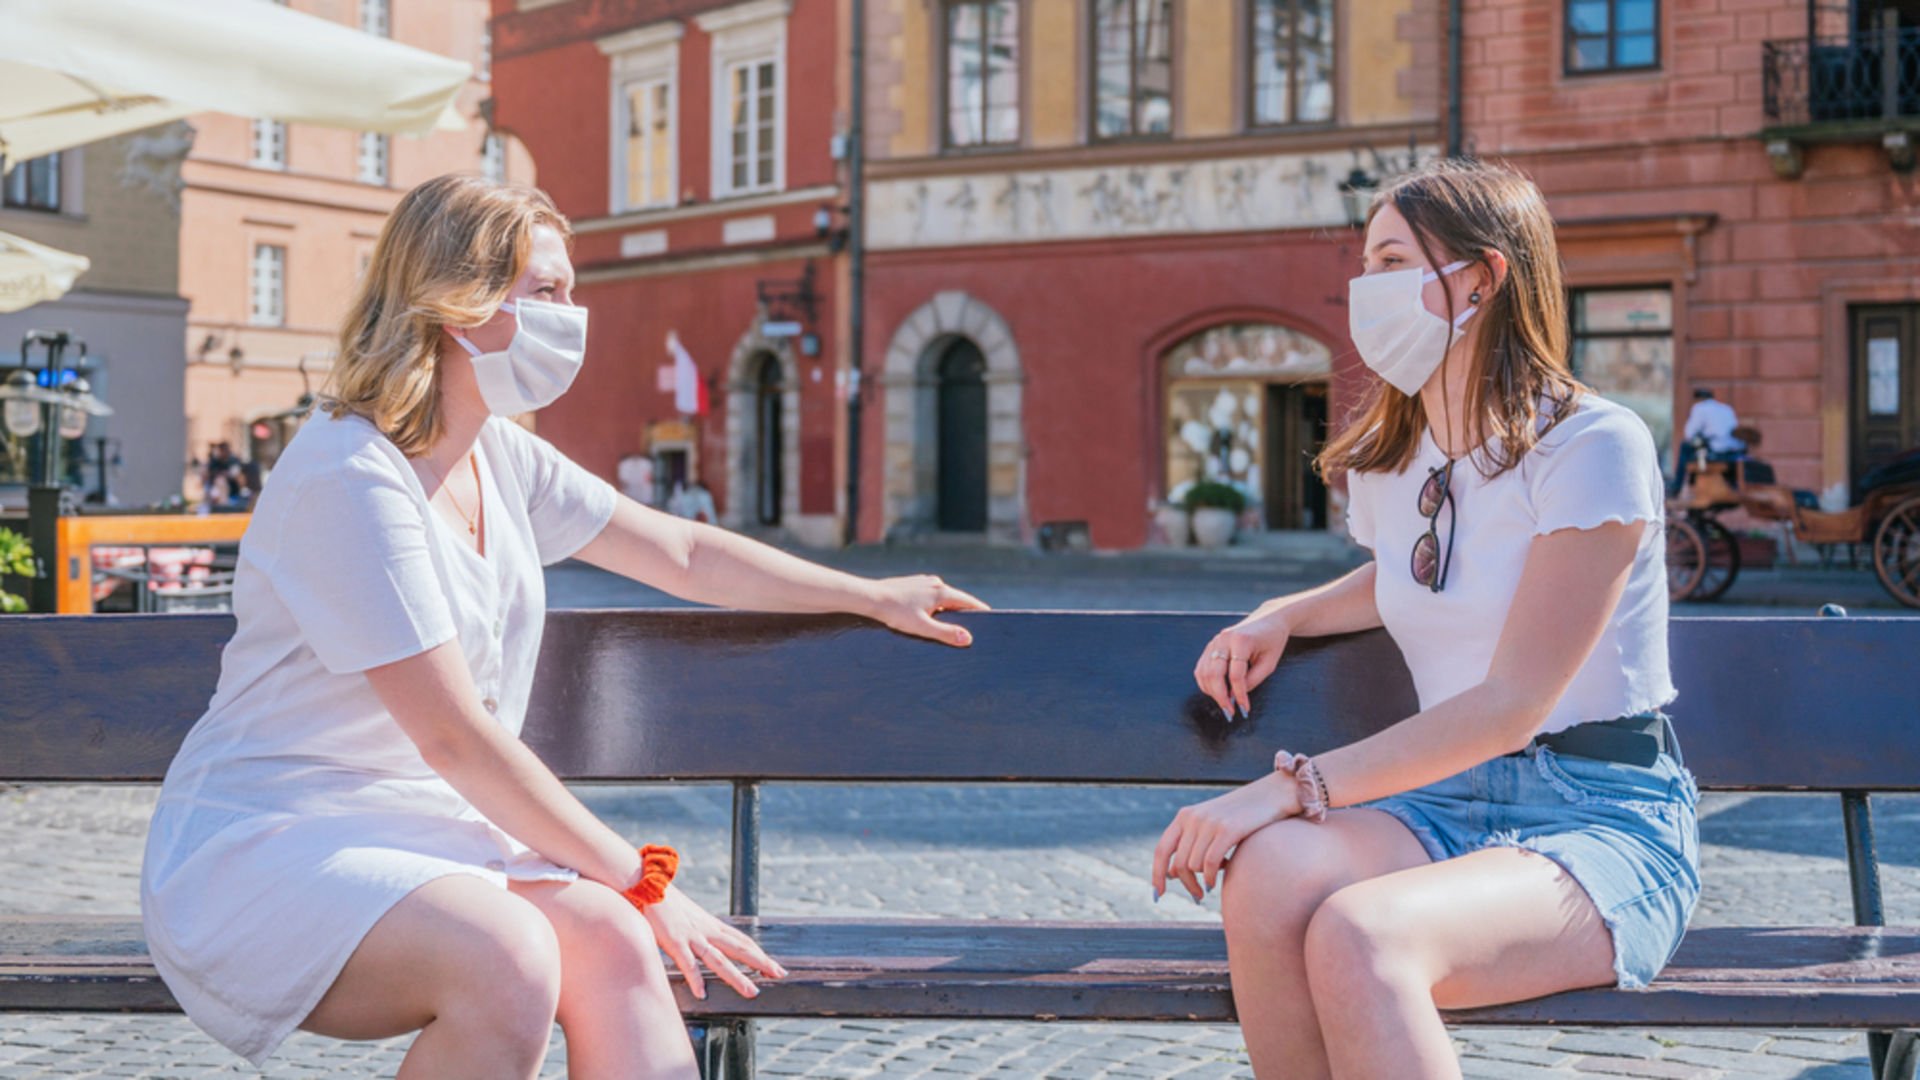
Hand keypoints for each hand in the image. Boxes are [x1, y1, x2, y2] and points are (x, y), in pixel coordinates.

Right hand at [641, 885, 786, 999]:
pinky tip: (702, 992)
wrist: (646, 882)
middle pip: (739, 948)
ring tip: (752, 992)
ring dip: (736, 976)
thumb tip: (705, 944)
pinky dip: (695, 978)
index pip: (741, 940)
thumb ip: (698, 930)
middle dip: (761, 962)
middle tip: (780, 974)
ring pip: (719, 959)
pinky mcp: (673, 940)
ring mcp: (691, 935)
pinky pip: (687, 962)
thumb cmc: (664, 901)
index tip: (773, 965)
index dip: (758, 953)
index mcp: (710, 924)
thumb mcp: (687, 916)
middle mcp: (706, 929)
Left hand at [865, 574, 989, 646]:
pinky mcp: (912, 585)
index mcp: (941, 591)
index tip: (991, 618)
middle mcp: (934, 583)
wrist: (869, 597)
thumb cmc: (895, 612)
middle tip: (973, 625)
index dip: (980, 611)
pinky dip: (935, 605)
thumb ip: (945, 633)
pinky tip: (928, 615)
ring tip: (950, 623)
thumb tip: (968, 639)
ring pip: (942, 597)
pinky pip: (930, 595)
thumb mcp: (922, 627)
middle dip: (964, 612)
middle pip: (956, 599)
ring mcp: (922, 582)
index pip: (969, 602)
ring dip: (948, 609)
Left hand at [1151, 771, 1299, 901]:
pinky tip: (1218, 880)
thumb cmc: (1242, 815)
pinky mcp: (1228, 829)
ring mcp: (1210, 823)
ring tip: (1219, 874)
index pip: (1161, 850)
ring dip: (1204, 879)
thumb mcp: (1211, 824)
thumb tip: (1172, 874)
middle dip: (1187, 885)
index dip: (1157, 874)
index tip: (1159, 895)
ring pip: (1194, 867)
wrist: (1273, 793)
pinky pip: (1210, 864)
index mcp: (1184, 816)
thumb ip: (1191, 844)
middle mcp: (1193, 818)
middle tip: (1198, 896)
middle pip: (1178, 865)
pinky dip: (1211, 878)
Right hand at [1194, 606, 1291, 720]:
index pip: (1235, 675)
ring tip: (1224, 703)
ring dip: (1211, 691)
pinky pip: (1202, 668)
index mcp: (1241, 641)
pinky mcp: (1211, 645)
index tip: (1244, 708)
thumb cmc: (1272, 641)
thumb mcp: (1270, 663)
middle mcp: (1223, 639)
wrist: (1269, 620)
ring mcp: (1214, 641)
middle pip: (1214, 674)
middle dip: (1220, 696)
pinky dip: (1206, 683)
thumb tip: (1235, 697)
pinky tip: (1216, 692)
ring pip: (1204, 672)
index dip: (1239, 695)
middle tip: (1229, 712)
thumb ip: (1253, 680)